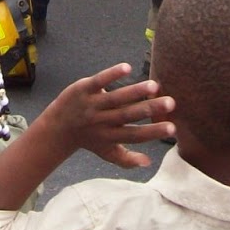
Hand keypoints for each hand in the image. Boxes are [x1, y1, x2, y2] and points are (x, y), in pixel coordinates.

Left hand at [33, 62, 174, 168]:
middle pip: (128, 115)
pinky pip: (98, 81)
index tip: (172, 128)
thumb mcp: (106, 153)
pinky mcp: (83, 89)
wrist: (57, 128)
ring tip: (154, 86)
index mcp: (110, 137)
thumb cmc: (88, 139)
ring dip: (135, 92)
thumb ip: (127, 159)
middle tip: (170, 103)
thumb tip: (149, 162)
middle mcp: (102, 121)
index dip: (153, 132)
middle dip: (149, 110)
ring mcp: (92, 104)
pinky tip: (127, 68)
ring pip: (115, 98)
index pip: (135, 135)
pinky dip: (111, 75)